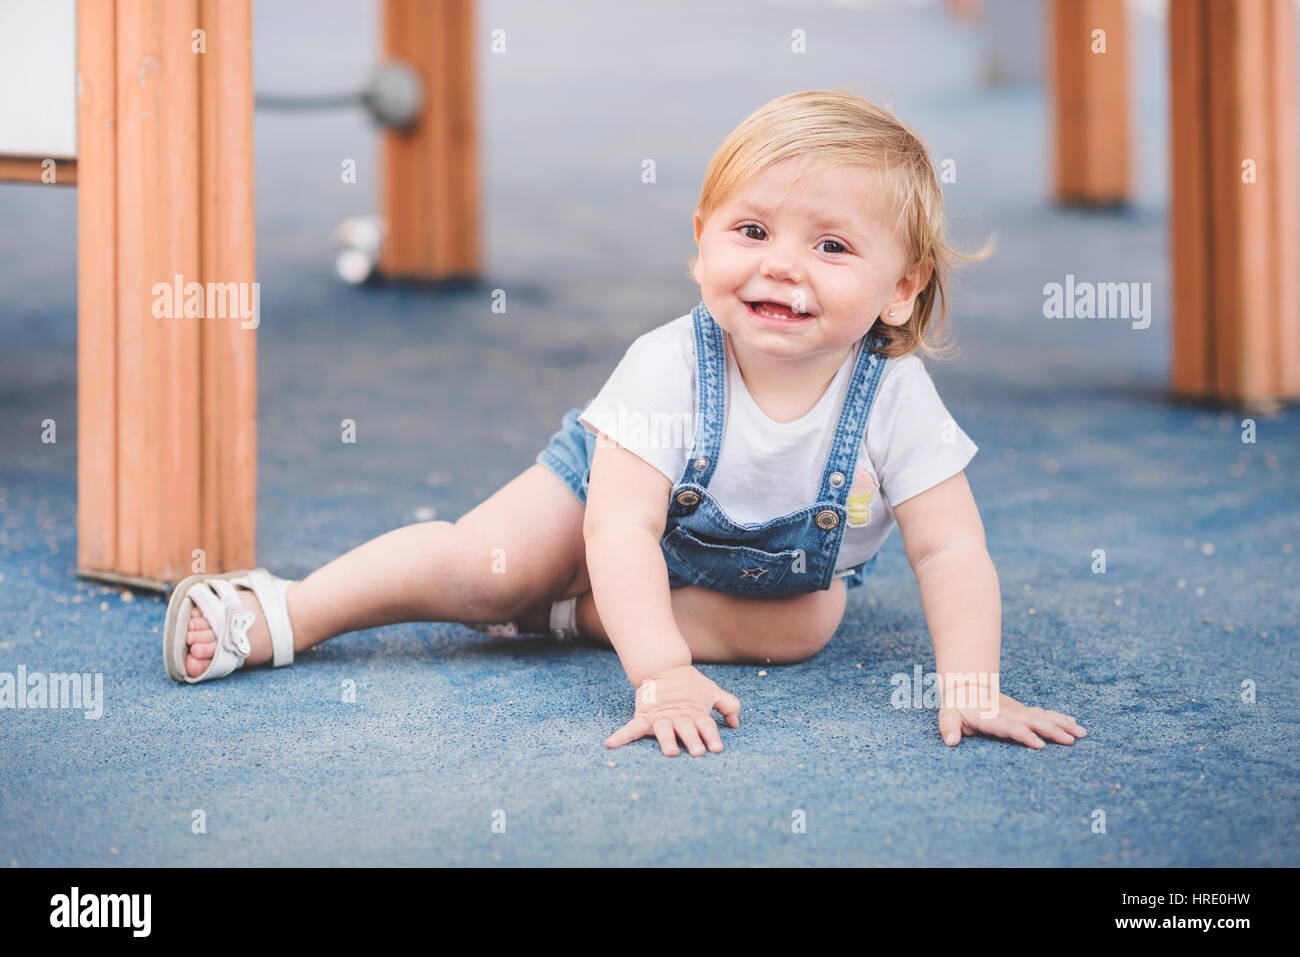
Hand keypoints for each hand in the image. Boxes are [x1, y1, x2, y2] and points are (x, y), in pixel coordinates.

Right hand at [605, 664, 740, 756]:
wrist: (664, 666)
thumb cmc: (690, 684)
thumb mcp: (712, 691)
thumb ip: (729, 705)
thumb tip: (736, 725)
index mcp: (696, 712)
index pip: (706, 725)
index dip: (712, 736)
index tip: (716, 748)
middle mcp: (679, 716)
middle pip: (686, 729)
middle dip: (692, 740)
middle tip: (696, 751)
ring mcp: (661, 717)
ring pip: (664, 730)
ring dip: (667, 741)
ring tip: (670, 751)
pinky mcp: (644, 716)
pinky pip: (631, 728)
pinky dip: (621, 736)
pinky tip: (610, 744)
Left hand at [938, 685, 1086, 748]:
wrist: (966, 687)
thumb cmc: (956, 708)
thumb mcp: (947, 716)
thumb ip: (948, 727)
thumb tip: (950, 741)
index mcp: (991, 717)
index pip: (1009, 727)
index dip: (1024, 735)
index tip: (1040, 745)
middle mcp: (1008, 713)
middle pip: (1032, 721)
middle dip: (1051, 730)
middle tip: (1070, 741)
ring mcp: (1018, 711)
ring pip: (1042, 717)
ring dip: (1061, 724)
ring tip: (1080, 733)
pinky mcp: (1023, 711)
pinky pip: (1043, 714)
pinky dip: (1059, 718)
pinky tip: (1074, 724)